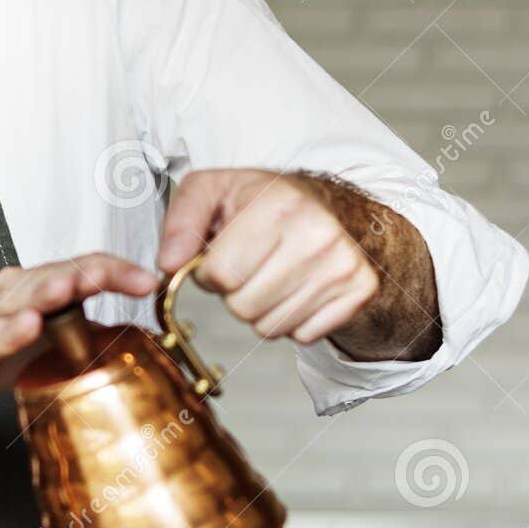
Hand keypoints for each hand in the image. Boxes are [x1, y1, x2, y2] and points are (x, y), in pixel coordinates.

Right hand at [0, 255, 158, 410]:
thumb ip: (83, 334)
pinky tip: (28, 326)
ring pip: (24, 296)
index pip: (82, 269)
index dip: (117, 271)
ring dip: (51, 291)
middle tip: (126, 277)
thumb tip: (132, 338)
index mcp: (37, 287)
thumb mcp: (45, 341)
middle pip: (58, 274)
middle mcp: (15, 289)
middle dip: (94, 274)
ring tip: (75, 289)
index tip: (150, 282)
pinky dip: (10, 330)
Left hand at [157, 168, 378, 345]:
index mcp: (278, 204)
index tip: (222, 254)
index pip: (219, 274)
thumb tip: (168, 264)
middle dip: (234, 292)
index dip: (209, 271)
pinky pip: (303, 336)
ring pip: (270, 327)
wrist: (327, 205)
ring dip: (260, 309)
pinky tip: (296, 287)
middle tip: (249, 265)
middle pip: (243, 306)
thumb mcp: (210, 191)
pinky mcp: (360, 289)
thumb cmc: (261, 201)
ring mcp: (343, 264)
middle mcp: (318, 233)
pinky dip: (292, 321)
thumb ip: (180, 223)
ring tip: (271, 274)